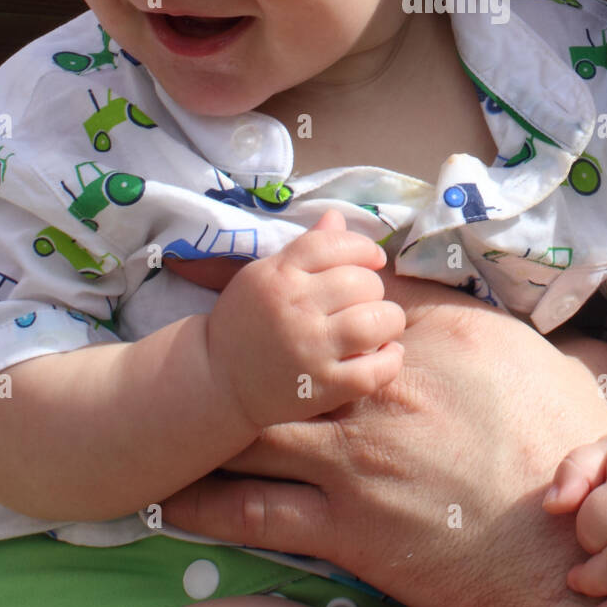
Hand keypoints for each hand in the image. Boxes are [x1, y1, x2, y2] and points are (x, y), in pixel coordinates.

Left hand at [162, 277, 606, 606]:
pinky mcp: (342, 527)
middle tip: (184, 332)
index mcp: (426, 344)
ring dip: (205, 422)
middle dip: (231, 345)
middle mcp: (376, 392)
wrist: (559, 551)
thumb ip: (461, 315)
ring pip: (253, 430)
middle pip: (282, 358)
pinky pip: (252, 512)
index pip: (344, 297)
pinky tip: (173, 492)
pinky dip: (206, 501)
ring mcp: (353, 460)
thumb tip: (412, 286)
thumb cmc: (557, 446)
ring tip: (161, 413)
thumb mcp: (521, 355)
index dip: (293, 275)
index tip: (251, 265)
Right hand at [205, 208, 404, 426]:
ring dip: (388, 319)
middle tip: (366, 299)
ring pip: (376, 322)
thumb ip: (305, 247)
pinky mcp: (323, 389)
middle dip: (373, 287)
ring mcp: (310, 351)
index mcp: (279, 276)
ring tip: (381, 324)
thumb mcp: (265, 275)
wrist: (216, 381)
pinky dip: (390, 359)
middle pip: (361, 282)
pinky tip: (384, 353)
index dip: (363, 247)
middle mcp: (296, 309)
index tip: (372, 259)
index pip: (335, 244)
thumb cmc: (247, 322)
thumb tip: (337, 217)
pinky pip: (375, 370)